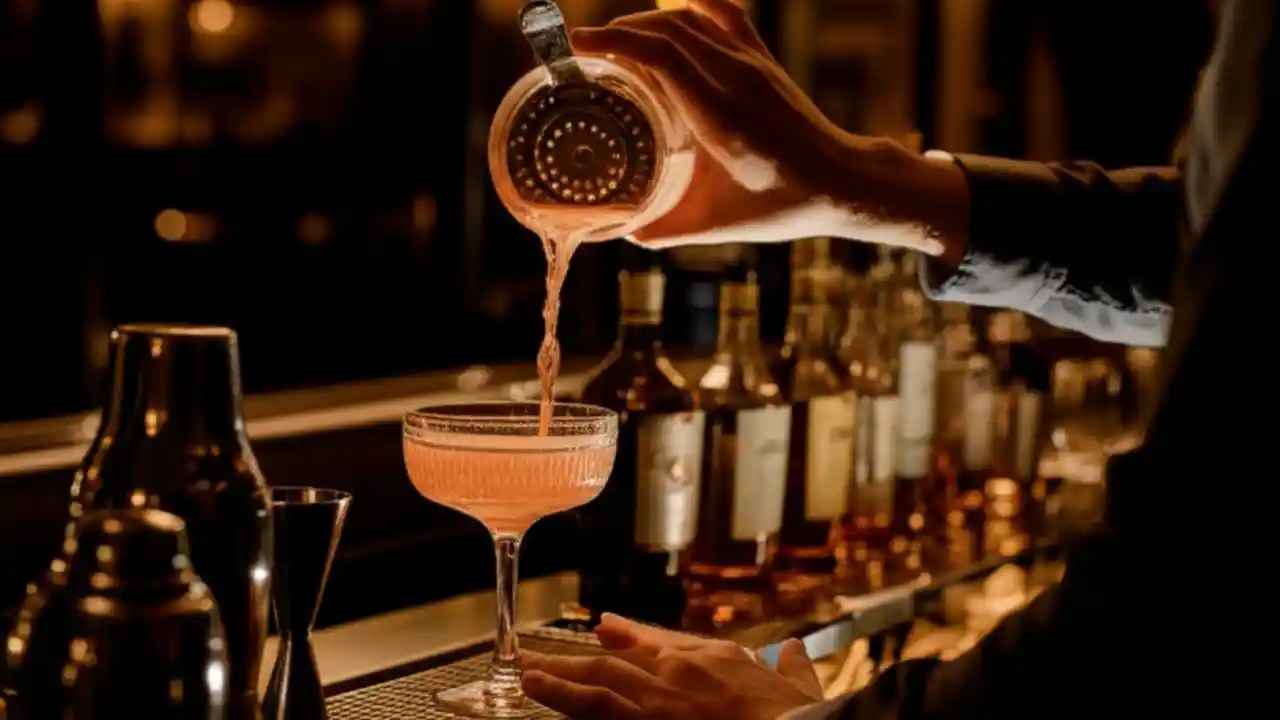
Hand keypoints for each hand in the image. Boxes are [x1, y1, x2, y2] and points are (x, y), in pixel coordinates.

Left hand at [522, 613, 822, 719]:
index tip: (605, 630)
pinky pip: (598, 710)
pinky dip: (568, 701)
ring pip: (599, 680)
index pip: (663, 643)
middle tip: (543, 656)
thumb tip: (795, 653)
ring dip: (560, 675)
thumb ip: (792, 669)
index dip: (631, 638)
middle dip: (579, 657)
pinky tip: (542, 695)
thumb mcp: (800, 688)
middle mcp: (682, 673)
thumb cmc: (801, 717)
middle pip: (618, 658)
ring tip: (527, 674)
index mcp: (717, 659)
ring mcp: (661, 701)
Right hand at [571, 0, 968, 262]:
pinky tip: (668, 18)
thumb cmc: (783, 205)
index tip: (578, 47)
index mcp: (722, 117)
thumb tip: (625, 234)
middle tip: (587, 47)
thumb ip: (668, 229)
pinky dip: (690, 7)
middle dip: (621, 30)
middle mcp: (738, 79)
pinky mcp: (764, 58)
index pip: (662, 56)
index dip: (614, 43)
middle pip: (668, 29)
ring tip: (618, 38)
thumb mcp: (719, 223)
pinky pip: (723, 13)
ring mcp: (754, 63)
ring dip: (649, 20)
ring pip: (692, 16)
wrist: (841, 182)